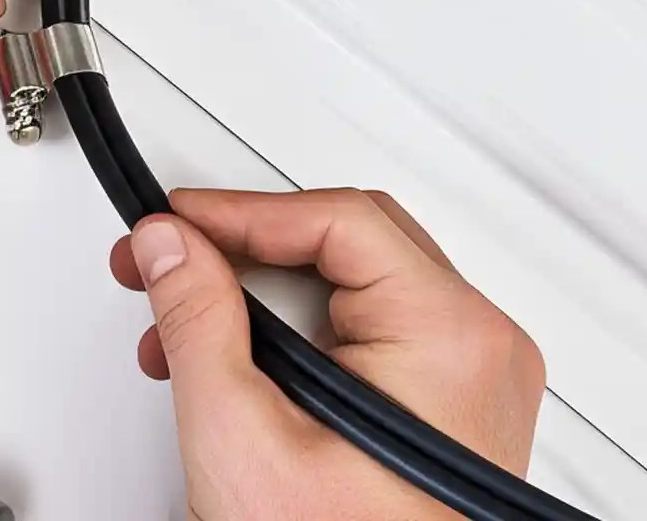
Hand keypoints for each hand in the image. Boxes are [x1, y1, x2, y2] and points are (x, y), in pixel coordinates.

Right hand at [109, 189, 545, 519]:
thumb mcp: (241, 432)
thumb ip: (198, 319)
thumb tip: (171, 245)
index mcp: (449, 340)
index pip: (335, 222)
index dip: (239, 212)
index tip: (175, 222)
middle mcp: (478, 349)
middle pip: (345, 243)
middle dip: (240, 251)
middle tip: (168, 260)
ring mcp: (468, 377)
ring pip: (347, 286)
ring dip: (256, 298)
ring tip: (182, 331)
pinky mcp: (443, 404)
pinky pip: (363, 331)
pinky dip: (291, 336)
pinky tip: (231, 362)